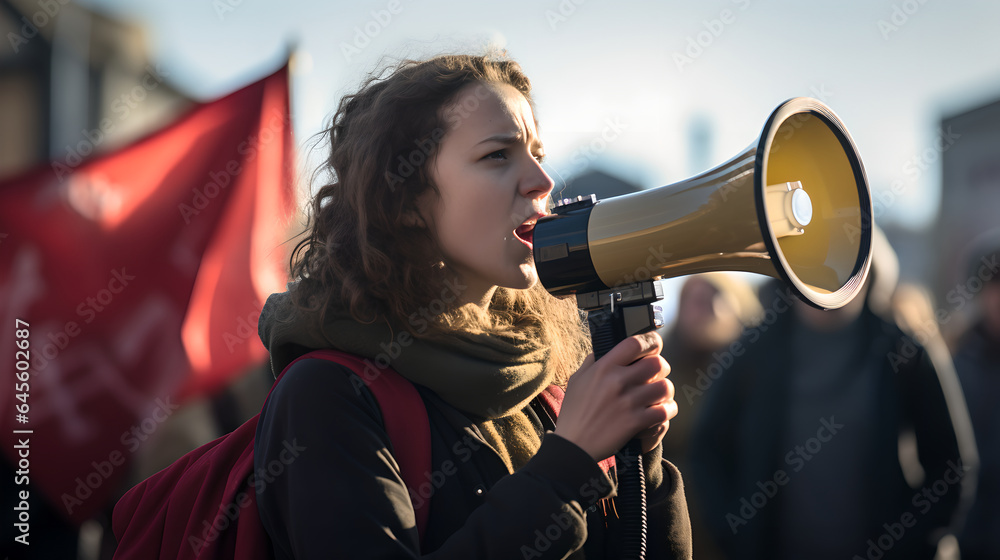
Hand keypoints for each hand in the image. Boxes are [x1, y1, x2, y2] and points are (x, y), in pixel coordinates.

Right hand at [554, 331, 676, 460]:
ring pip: (665, 387)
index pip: (635, 343)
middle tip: (658, 374)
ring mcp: (628, 402)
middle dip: (662, 367)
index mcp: (603, 367)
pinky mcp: (635, 422)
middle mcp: (617, 381)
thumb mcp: (578, 379)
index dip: (651, 341)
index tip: (654, 345)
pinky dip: (668, 410)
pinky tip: (661, 410)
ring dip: (666, 390)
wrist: (574, 445)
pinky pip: (664, 410)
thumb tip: (607, 347)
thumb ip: (594, 361)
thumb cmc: (574, 411)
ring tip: (659, 394)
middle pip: (657, 364)